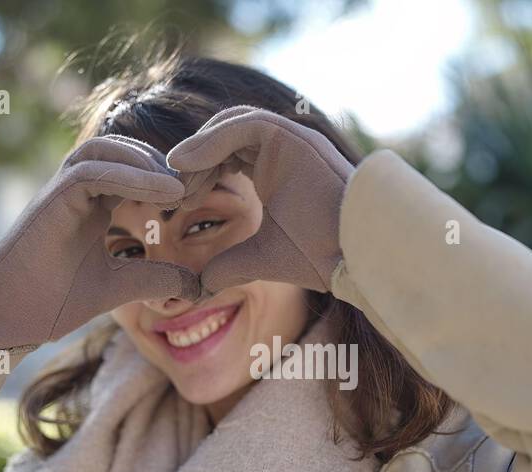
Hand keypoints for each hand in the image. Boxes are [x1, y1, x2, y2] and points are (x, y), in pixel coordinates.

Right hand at [0, 135, 200, 349]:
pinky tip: (164, 193)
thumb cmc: (46, 303)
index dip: (170, 177)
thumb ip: (153, 279)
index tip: (205, 194)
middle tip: (200, 184)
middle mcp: (75, 190)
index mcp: (91, 204)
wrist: (0, 320)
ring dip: (147, 162)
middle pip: (122, 150)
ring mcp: (59, 191)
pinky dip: (129, 175)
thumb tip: (196, 284)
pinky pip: (90, 171)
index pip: (135, 171)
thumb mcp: (115, 289)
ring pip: (104, 149)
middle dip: (162, 162)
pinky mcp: (48, 200)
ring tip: (182, 188)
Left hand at [166, 106, 353, 294]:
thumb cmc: (320, 255)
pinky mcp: (295, 136)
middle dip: (196, 160)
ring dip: (200, 147)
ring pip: (232, 123)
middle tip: (177, 193)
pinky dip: (213, 138)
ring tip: (178, 175)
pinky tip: (190, 161)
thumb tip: (199, 287)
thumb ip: (229, 266)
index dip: (199, 172)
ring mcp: (291, 139)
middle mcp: (282, 149)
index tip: (181, 202)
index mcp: (275, 170)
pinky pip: (245, 124)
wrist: (354, 254)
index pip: (226, 154)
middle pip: (225, 135)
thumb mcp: (261, 259)